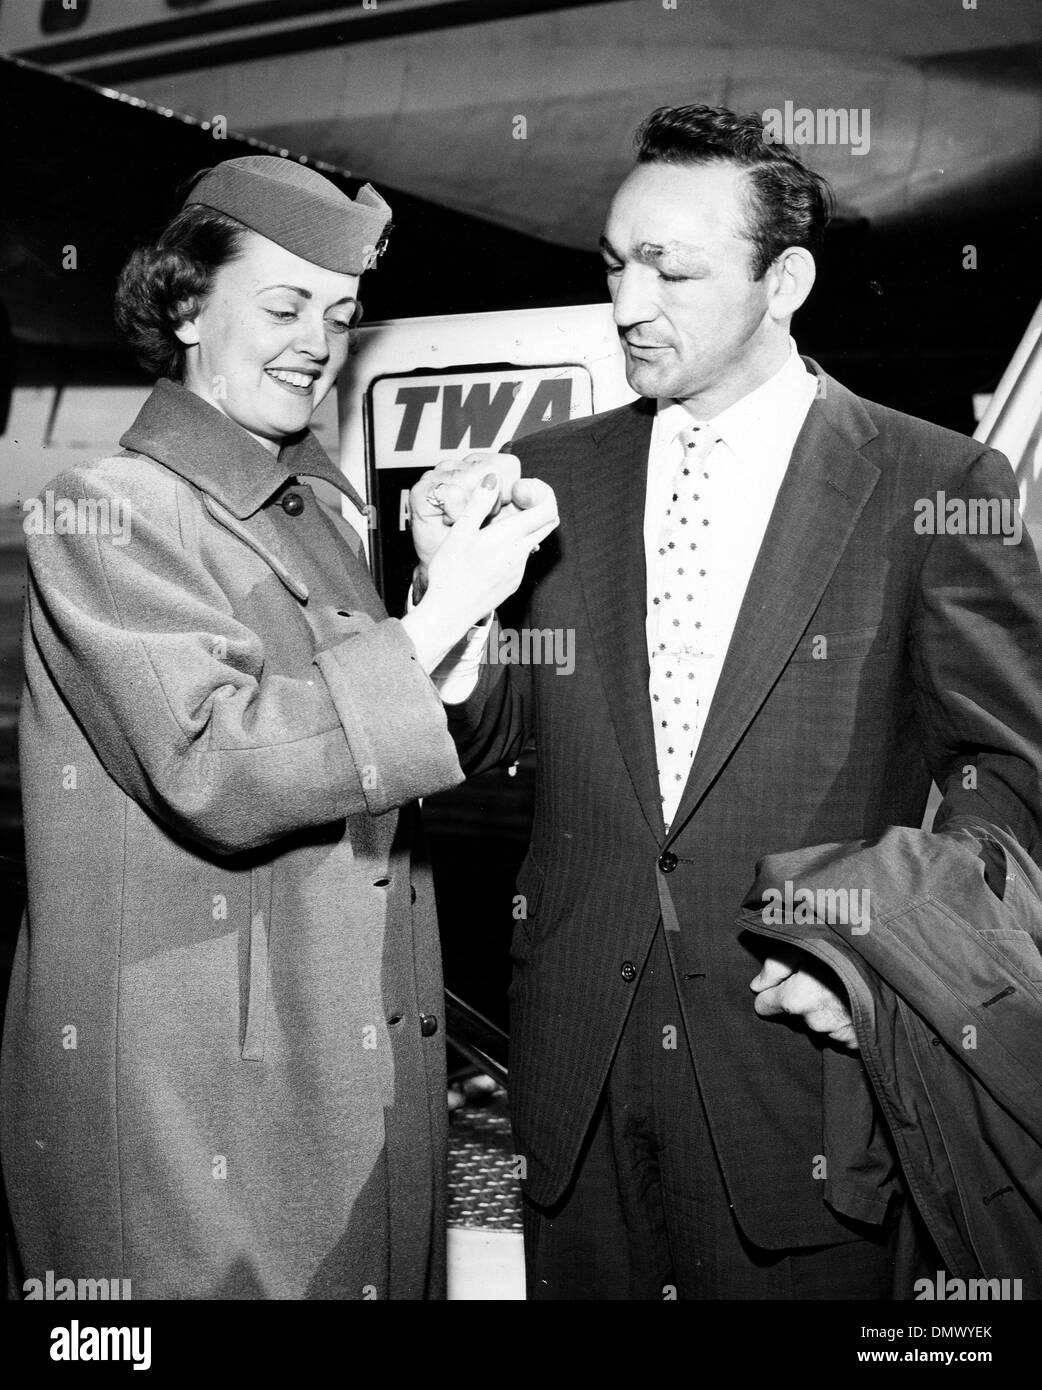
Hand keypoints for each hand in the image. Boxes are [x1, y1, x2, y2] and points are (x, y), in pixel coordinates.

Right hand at [400, 472, 558, 671]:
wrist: (449, 613)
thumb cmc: (450, 573)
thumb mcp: (460, 532)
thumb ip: (479, 503)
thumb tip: (493, 478)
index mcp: (510, 537)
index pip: (548, 509)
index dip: (541, 493)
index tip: (521, 489)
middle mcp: (521, 553)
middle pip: (548, 524)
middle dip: (538, 507)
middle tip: (514, 501)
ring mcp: (519, 570)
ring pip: (533, 541)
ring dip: (522, 528)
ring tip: (492, 527)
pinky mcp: (513, 583)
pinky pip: (521, 558)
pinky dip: (513, 547)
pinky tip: (488, 551)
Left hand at [750, 948, 857, 1050]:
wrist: (891, 966)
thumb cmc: (844, 949)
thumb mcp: (804, 944)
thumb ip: (775, 966)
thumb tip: (756, 987)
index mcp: (794, 999)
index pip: (763, 1006)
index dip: (771, 992)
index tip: (784, 981)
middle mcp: (812, 1022)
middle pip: (792, 1014)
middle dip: (799, 999)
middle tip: (820, 978)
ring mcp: (835, 1035)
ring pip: (815, 1023)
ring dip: (822, 1009)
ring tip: (839, 987)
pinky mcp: (856, 1042)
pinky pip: (837, 1033)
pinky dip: (841, 1020)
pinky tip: (851, 1001)